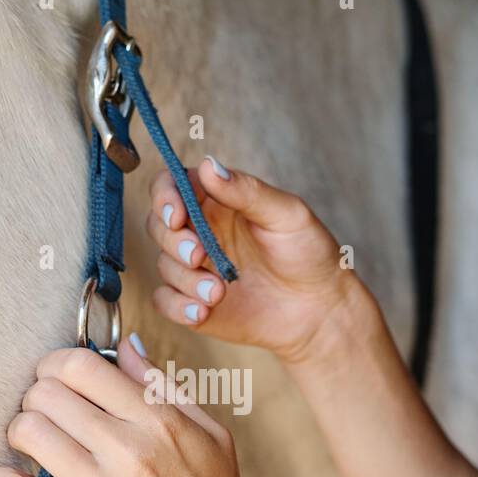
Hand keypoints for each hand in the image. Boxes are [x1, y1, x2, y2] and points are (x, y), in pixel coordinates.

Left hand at [0, 338, 267, 476]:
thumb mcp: (210, 436)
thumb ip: (164, 388)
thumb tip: (126, 346)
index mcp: (158, 421)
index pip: (82, 366)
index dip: (57, 365)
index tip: (56, 380)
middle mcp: (127, 451)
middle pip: (47, 393)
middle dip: (37, 399)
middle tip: (45, 416)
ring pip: (27, 432)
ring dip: (20, 435)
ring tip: (33, 448)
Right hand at [145, 156, 363, 365]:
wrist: (319, 309)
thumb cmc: (309, 253)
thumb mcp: (286, 215)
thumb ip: (247, 191)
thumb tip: (208, 164)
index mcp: (217, 200)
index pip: (172, 185)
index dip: (164, 196)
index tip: (177, 216)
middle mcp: (200, 230)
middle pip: (157, 225)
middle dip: (173, 241)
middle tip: (199, 255)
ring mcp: (194, 267)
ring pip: (163, 265)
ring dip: (186, 280)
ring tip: (219, 293)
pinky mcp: (192, 301)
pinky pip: (165, 301)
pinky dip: (178, 307)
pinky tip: (202, 312)